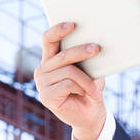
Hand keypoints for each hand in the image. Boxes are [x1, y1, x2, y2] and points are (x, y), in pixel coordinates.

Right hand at [35, 21, 104, 139]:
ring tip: (95, 89)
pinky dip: (82, 88)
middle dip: (81, 51)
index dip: (58, 30)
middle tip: (97, 49)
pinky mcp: (46, 96)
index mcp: (50, 60)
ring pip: (68, 71)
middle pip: (62, 55)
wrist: (90, 115)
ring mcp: (42, 84)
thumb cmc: (90, 89)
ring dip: (86, 80)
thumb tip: (94, 43)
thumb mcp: (90, 70)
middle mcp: (42, 70)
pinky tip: (86, 94)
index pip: (48, 40)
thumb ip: (86, 58)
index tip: (73, 24)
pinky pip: (68, 84)